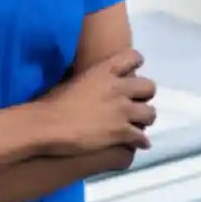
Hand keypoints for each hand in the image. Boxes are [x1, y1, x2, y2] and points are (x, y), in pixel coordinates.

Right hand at [39, 49, 156, 155]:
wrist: (49, 126)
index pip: (133, 57)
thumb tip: (88, 81)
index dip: (136, 64)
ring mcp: (122, 111)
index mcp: (104, 71)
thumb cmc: (52, 102)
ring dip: (144, 119)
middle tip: (134, 103)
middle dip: (144, 96)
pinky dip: (140, 141)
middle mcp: (118, 88)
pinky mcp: (122, 132)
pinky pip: (142, 138)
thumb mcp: (71, 80)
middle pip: (149, 87)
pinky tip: (134, 144)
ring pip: (151, 113)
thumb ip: (88, 79)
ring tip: (137, 125)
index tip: (131, 72)